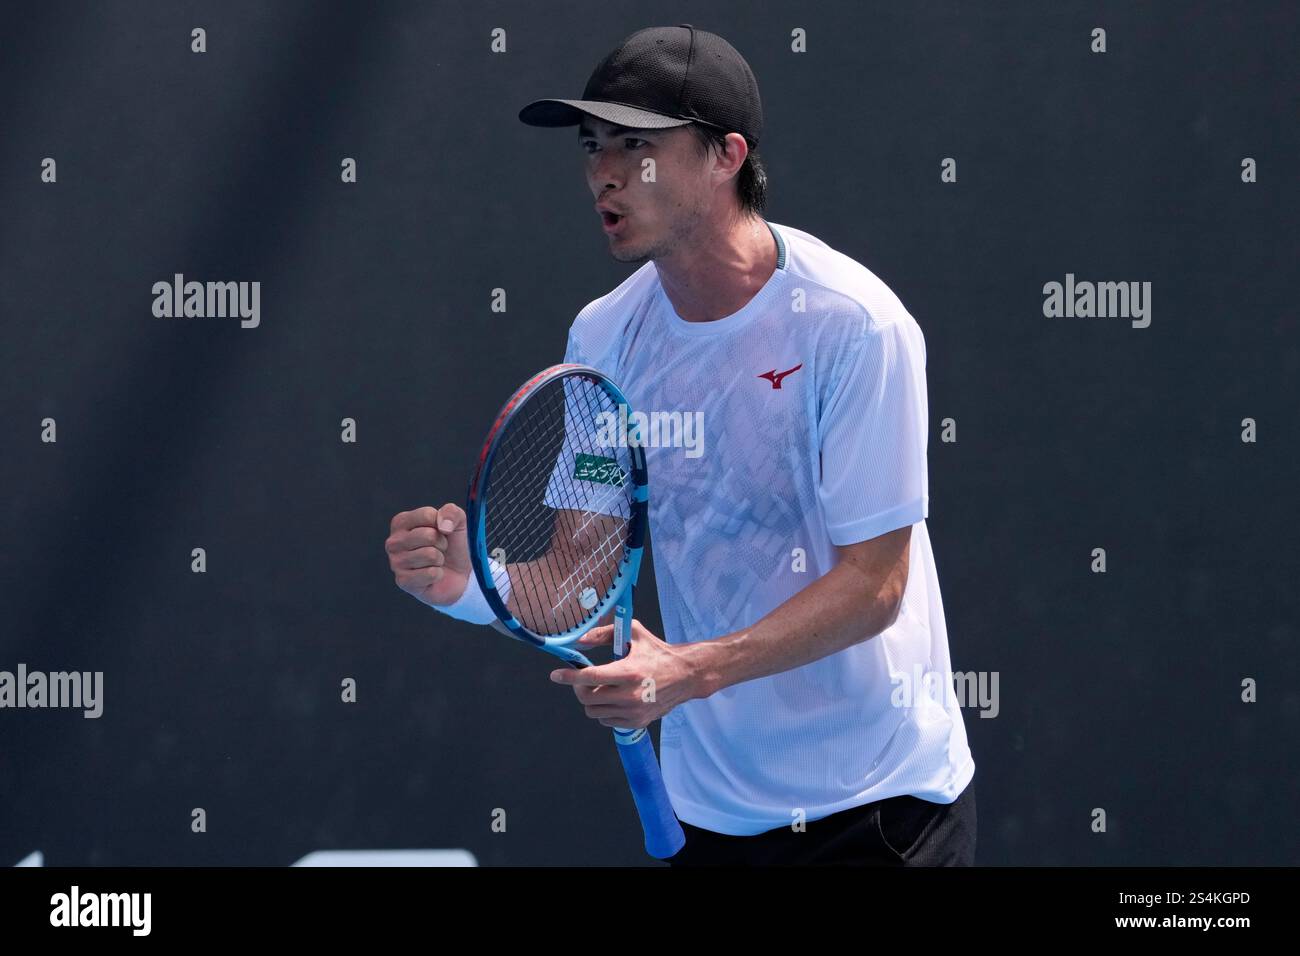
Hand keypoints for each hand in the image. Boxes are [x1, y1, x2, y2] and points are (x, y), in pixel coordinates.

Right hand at [386, 505, 472, 607]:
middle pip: (428, 535)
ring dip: (440, 559)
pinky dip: (438, 575)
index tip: (441, 532)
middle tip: (440, 549)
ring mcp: (396, 562)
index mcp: (401, 522)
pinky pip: (430, 573)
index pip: (427, 515)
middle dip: (442, 543)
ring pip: (430, 555)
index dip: (442, 524)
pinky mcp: (403, 581)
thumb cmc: (453, 545)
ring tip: (436, 562)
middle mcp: (394, 541)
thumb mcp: (458, 522)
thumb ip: (451, 512)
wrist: (459, 574)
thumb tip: (443, 525)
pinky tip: (432, 576)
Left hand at [550, 619, 706, 728]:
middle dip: (578, 689)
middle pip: (587, 699)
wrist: (686, 675)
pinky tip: (613, 699)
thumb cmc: (657, 652)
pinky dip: (604, 711)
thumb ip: (604, 634)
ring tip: (601, 688)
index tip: (555, 675)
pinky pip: (607, 722)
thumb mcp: (634, 634)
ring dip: (591, 701)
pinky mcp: (638, 722)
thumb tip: (580, 641)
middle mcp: (631, 695)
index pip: (589, 677)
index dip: (568, 677)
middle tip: (582, 681)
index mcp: (629, 671)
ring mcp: (634, 711)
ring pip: (594, 712)